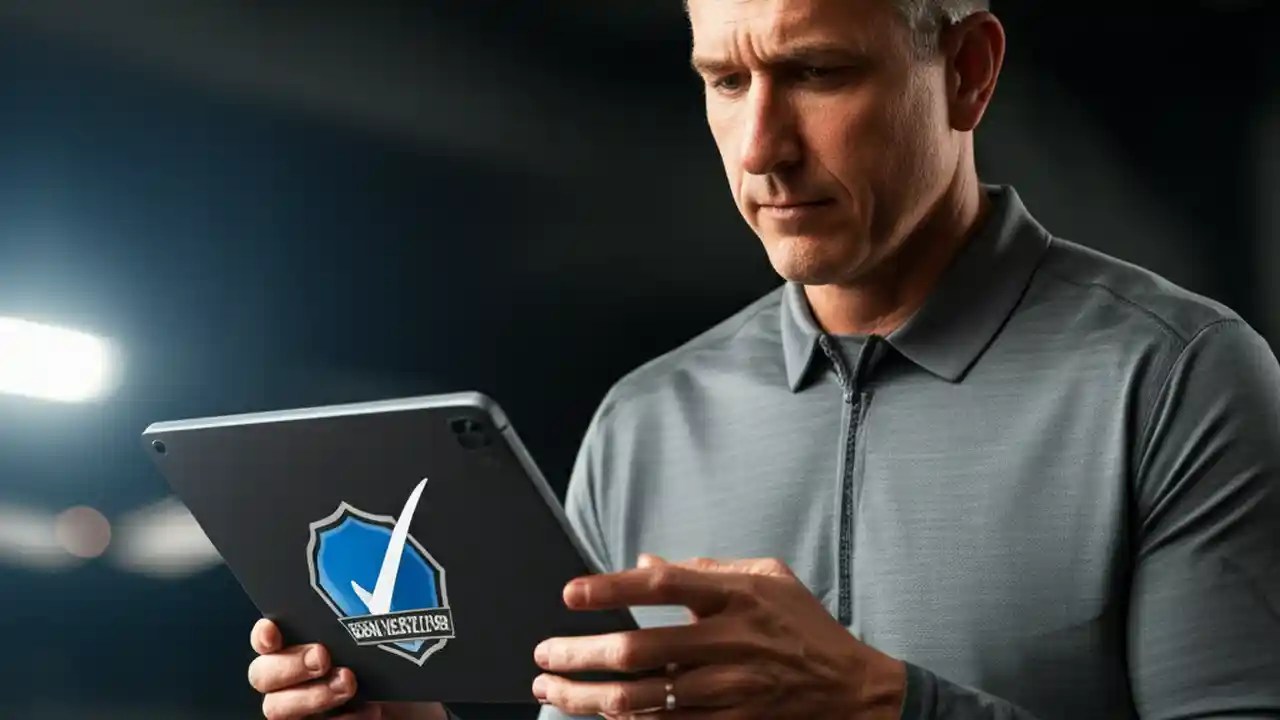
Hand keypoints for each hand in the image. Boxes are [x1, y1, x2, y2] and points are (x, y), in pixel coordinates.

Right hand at [247, 618, 446, 719]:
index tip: (272, 631)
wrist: (420, 706)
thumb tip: (357, 596)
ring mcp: (304, 709)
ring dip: (312, 696)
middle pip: (262, 675)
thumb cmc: (398, 667)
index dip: (262, 635)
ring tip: (350, 684)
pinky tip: (368, 711)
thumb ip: (360, 623)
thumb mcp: (383, 639)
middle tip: (323, 656)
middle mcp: (293, 678)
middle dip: (290, 665)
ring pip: (276, 708)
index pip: (265, 640)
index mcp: (300, 646)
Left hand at [531, 555, 905, 718]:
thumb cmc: (803, 625)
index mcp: (736, 597)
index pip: (663, 587)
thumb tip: (645, 558)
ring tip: (551, 686)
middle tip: (544, 652)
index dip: (612, 588)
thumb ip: (707, 567)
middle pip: (638, 650)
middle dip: (580, 653)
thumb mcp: (769, 577)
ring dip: (586, 695)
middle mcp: (728, 643)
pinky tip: (597, 715)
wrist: (851, 690)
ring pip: (641, 698)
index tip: (570, 593)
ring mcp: (727, 690)